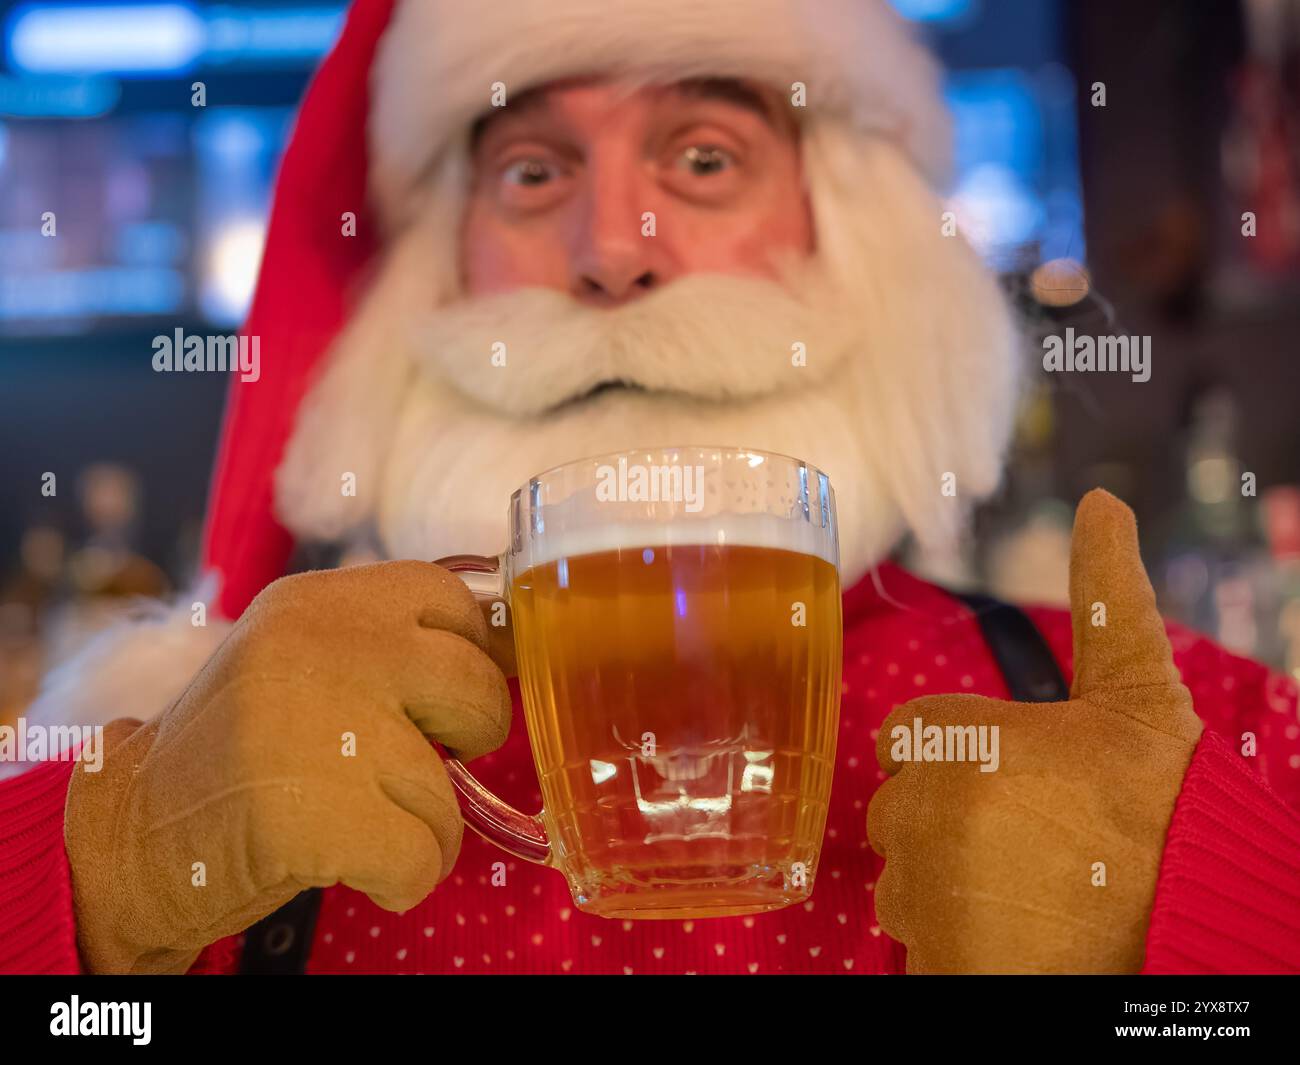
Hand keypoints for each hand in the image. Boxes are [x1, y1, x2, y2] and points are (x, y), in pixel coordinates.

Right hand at [64, 561, 512, 974]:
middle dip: (469, 742)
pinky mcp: (314, 815)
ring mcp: (319, 728)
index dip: (469, 657)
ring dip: (427, 827)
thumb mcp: (303, 661)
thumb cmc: (242, 752)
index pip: (454, 600)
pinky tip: (355, 866)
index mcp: (322, 602)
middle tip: (414, 767)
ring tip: (362, 826)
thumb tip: (512, 656)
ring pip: (451, 793)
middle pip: (476, 690)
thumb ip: (387, 645)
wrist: (131, 835)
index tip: (445, 701)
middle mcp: (324, 647)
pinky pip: (424, 858)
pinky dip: (403, 879)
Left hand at [866, 489, 1203, 972]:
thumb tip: (1102, 504)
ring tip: (1027, 888)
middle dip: (947, 819)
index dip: (954, 755)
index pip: (906, 737)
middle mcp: (922, 812)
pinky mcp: (933, 959)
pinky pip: (919, 939)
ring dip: (948, 882)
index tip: (1004, 777)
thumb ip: (1106, 600)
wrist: (1200, 923)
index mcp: (956, 739)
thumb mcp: (1138, 694)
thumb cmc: (1167, 804)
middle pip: (900, 809)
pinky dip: (954, 940)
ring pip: (905, 878)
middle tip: (1027, 839)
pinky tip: (1014, 933)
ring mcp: (923, 894)